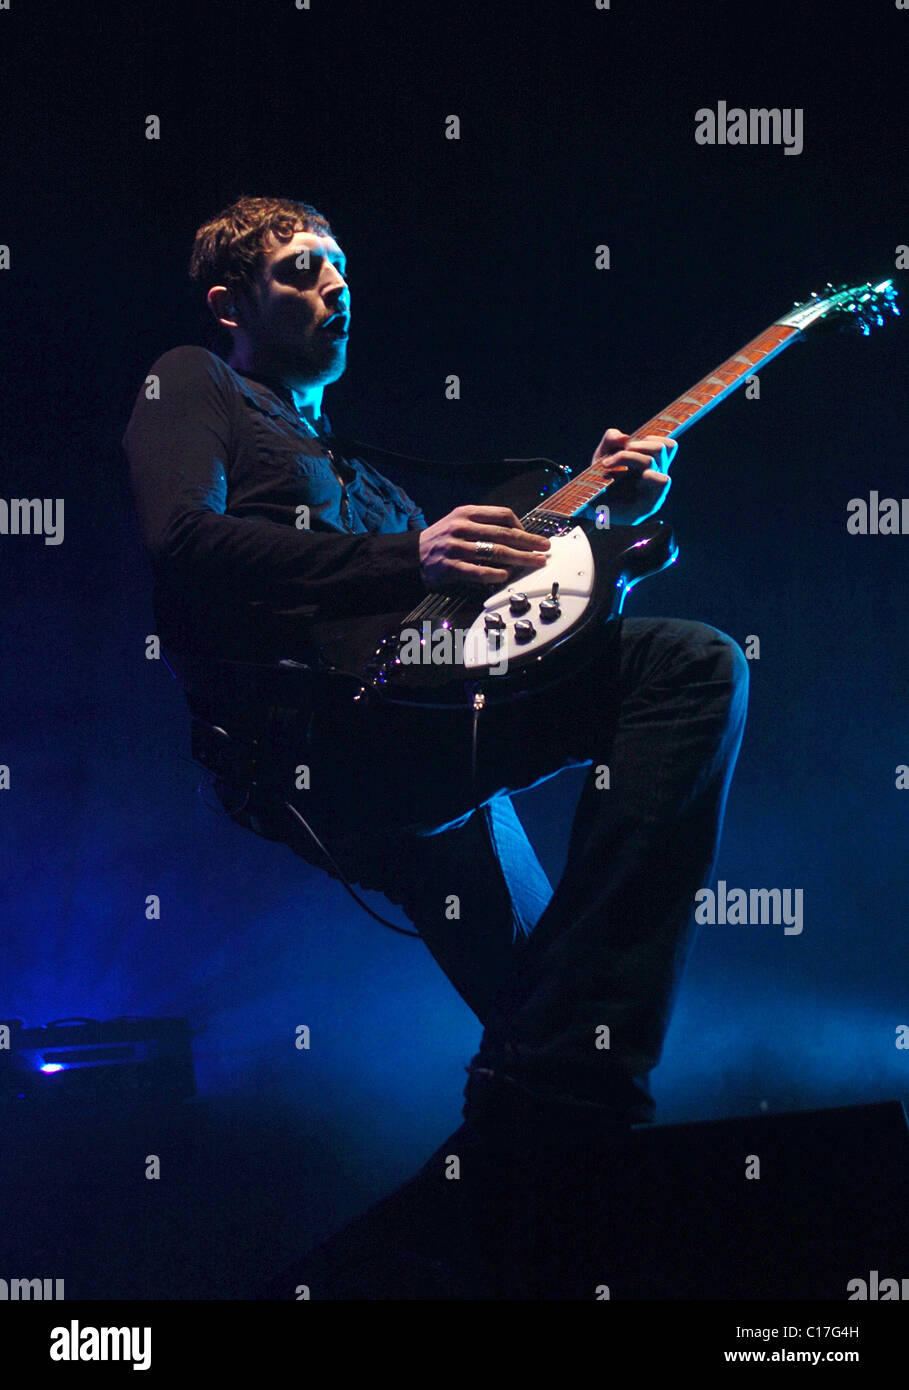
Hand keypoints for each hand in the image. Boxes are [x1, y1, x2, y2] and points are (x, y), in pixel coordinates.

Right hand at [418, 504, 550, 587]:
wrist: (411, 554)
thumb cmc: (442, 539)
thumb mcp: (460, 522)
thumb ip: (484, 525)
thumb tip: (517, 535)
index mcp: (467, 512)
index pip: (502, 514)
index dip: (521, 526)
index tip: (532, 537)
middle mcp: (462, 527)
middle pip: (503, 533)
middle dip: (528, 542)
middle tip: (544, 549)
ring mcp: (455, 547)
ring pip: (494, 552)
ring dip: (519, 558)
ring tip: (534, 563)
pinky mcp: (449, 567)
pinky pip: (477, 571)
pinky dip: (494, 574)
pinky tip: (507, 576)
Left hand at [589, 428, 675, 523]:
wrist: (590, 513)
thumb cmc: (599, 486)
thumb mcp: (601, 457)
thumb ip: (611, 440)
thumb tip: (624, 436)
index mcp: (651, 466)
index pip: (669, 445)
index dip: (653, 437)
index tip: (628, 444)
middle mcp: (657, 477)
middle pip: (664, 447)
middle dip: (637, 445)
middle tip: (617, 454)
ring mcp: (656, 491)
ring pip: (653, 460)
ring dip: (629, 457)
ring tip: (608, 464)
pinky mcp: (651, 503)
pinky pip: (661, 479)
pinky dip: (636, 471)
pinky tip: (615, 478)